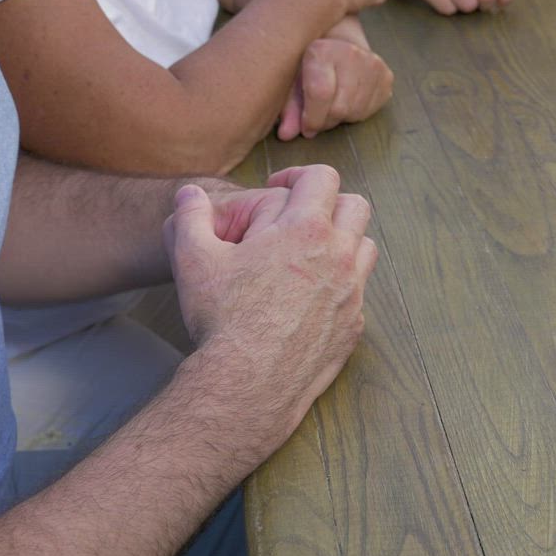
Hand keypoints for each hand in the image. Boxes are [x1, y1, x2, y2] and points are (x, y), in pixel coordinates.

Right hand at [163, 165, 376, 447]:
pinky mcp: (355, 323)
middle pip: (356, 206)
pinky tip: (312, 295)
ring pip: (365, 246)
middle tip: (299, 216)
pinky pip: (359, 291)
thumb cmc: (223, 317)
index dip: (300, 174)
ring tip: (309, 252)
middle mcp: (339, 255)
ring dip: (343, 240)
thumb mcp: (193, 260)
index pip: (323, 177)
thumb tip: (190, 193)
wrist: (249, 381)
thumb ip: (191, 217)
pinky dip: (342, 284)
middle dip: (329, 202)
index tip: (279, 186)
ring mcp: (353, 291)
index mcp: (306, 229)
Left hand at [278, 16, 393, 140]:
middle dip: (325, 121)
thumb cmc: (310, 65)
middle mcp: (351, 54)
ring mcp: (373, 65)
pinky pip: (371, 110)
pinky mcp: (386, 76)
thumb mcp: (292, 81)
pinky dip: (356, 113)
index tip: (306, 128)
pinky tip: (347, 102)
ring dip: (340, 118)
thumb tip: (286, 135)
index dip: (312, 118)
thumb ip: (289, 107)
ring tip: (331, 108)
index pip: (320, 93)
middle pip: (340, 107)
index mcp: (322, 50)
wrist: (339, 42)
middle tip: (317, 120)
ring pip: (356, 112)